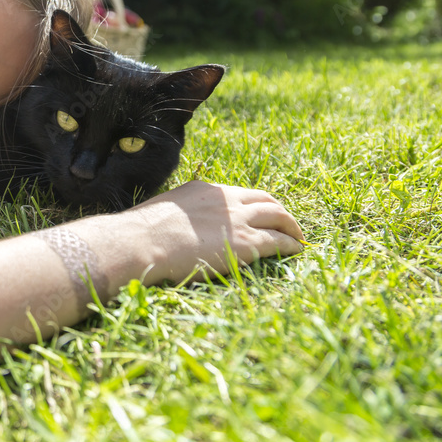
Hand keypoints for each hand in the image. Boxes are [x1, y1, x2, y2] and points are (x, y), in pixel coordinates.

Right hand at [122, 180, 303, 283]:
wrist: (143, 242)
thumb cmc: (144, 234)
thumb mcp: (165, 212)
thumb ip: (181, 216)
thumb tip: (175, 228)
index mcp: (207, 190)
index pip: (240, 194)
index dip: (254, 204)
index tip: (259, 214)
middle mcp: (227, 200)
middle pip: (266, 200)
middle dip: (279, 211)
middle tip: (286, 224)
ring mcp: (239, 220)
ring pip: (279, 216)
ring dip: (292, 227)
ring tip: (298, 238)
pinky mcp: (246, 243)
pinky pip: (279, 241)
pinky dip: (292, 245)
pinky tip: (296, 251)